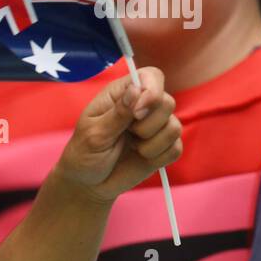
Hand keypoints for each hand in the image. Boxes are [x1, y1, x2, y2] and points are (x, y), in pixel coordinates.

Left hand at [58, 67, 181, 202]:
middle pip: (167, 102)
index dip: (152, 91)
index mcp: (123, 94)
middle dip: (148, 125)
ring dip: (152, 144)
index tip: (137, 113)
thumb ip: (117, 113)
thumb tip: (136, 90)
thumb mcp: (94, 134)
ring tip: (132, 148)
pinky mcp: (162, 148)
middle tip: (127, 135)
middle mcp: (143, 106)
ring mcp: (155, 127)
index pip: (151, 76)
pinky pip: (175, 149)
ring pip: (174, 127)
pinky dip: (159, 158)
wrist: (88, 184)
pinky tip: (142, 158)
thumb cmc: (84, 155)